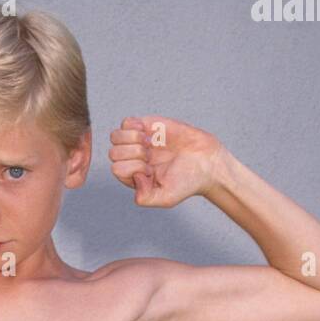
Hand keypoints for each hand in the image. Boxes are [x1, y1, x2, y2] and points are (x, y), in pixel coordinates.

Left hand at [109, 115, 223, 206]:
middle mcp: (132, 160)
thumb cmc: (187, 182)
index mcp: (133, 178)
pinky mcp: (146, 125)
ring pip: (115, 136)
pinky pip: (127, 122)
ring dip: (132, 139)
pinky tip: (149, 132)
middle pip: (113, 153)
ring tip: (149, 143)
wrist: (206, 162)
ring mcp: (138, 142)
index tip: (151, 170)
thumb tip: (135, 178)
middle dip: (133, 154)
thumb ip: (145, 198)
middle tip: (151, 157)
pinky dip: (134, 126)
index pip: (117, 169)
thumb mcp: (166, 198)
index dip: (133, 168)